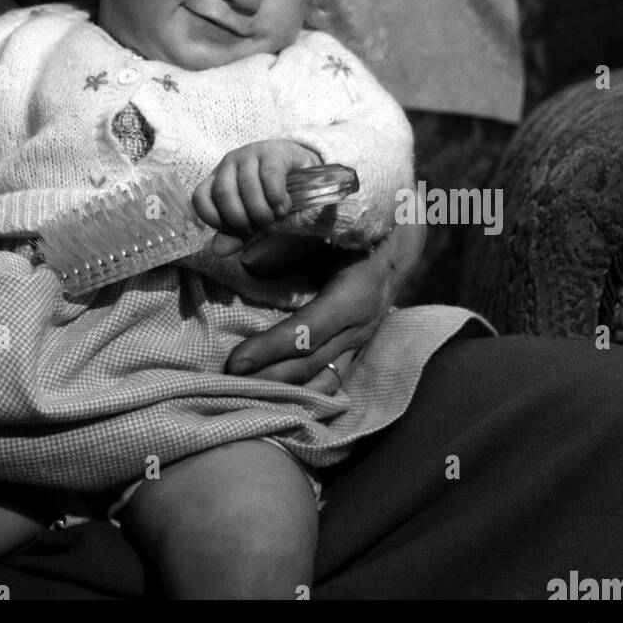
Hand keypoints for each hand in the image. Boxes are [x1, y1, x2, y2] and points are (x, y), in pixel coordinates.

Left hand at [193, 139, 320, 243]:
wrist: (303, 171)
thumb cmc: (271, 198)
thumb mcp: (252, 220)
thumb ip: (234, 235)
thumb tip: (216, 251)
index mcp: (217, 180)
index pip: (200, 198)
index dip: (215, 219)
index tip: (237, 230)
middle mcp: (228, 165)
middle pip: (223, 193)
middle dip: (240, 218)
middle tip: (258, 227)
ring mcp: (249, 154)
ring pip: (246, 185)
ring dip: (261, 210)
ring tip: (274, 219)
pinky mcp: (272, 152)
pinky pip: (269, 176)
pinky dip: (276, 197)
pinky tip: (283, 206)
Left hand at [225, 216, 426, 387]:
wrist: (399, 243)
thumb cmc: (355, 228)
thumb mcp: (321, 227)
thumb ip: (274, 238)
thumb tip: (223, 246)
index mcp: (353, 294)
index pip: (307, 331)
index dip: (270, 348)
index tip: (236, 361)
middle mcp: (359, 325)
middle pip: (309, 363)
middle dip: (266, 377)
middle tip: (224, 383)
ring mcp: (360, 341)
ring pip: (318, 376)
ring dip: (280, 388)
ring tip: (241, 393)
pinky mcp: (355, 348)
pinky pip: (327, 376)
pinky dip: (299, 388)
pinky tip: (272, 395)